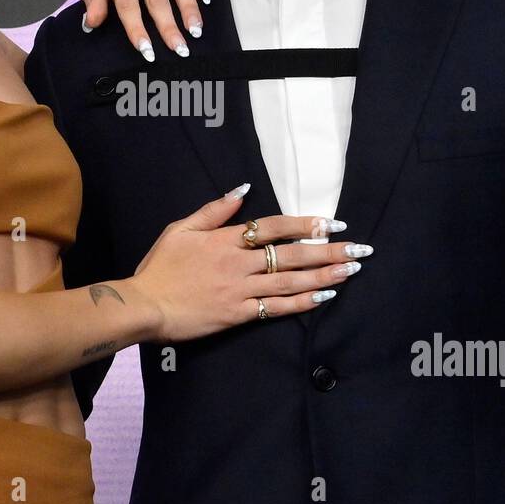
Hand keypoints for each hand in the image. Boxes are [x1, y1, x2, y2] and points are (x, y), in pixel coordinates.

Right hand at [127, 187, 367, 342]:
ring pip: (290, 281)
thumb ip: (214, 210)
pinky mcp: (237, 314)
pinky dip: (301, 303)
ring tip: (351, 270)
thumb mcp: (180, 229)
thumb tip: (243, 189)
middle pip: (292, 254)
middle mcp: (239, 262)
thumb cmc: (160, 267)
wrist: (144, 305)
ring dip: (324, 275)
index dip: (306, 224)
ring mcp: (240, 289)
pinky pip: (276, 308)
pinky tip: (324, 297)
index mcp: (226, 239)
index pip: (274, 226)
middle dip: (329, 251)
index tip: (332, 223)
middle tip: (359, 250)